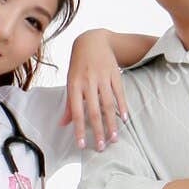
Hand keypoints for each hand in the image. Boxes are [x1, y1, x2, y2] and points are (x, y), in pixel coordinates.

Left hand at [63, 30, 127, 149]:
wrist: (92, 40)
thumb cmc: (79, 65)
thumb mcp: (70, 81)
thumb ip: (70, 104)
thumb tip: (63, 124)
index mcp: (74, 85)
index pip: (77, 112)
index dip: (79, 129)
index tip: (82, 145)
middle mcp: (88, 82)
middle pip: (94, 111)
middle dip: (98, 131)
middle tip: (101, 147)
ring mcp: (102, 77)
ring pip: (108, 104)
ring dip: (112, 123)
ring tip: (114, 138)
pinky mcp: (114, 73)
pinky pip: (119, 93)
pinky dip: (122, 106)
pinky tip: (124, 119)